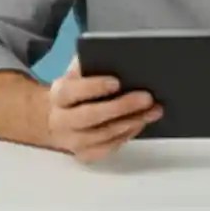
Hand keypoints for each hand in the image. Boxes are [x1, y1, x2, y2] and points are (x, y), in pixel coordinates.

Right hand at [47, 56, 162, 162]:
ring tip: (153, 110)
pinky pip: (109, 148)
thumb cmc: (74, 91)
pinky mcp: (85, 154)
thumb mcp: (77, 73)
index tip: (116, 82)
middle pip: (90, 116)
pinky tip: (141, 122)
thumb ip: (91, 63)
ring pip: (103, 135)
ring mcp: (73, 141)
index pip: (71, 91)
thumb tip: (116, 55)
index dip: (93, 87)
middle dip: (121, 107)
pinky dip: (127, 135)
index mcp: (59, 95)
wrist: (55, 118)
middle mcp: (62, 120)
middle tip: (146, 98)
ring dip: (132, 122)